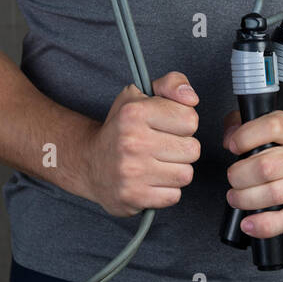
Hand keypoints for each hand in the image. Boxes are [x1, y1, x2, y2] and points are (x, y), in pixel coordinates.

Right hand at [83, 72, 200, 216]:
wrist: (89, 163)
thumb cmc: (121, 127)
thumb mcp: (140, 95)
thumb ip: (171, 84)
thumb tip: (191, 98)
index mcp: (135, 112)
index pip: (190, 119)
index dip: (183, 122)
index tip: (167, 124)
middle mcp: (132, 141)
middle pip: (192, 149)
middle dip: (181, 148)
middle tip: (162, 146)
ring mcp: (132, 172)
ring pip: (185, 174)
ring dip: (176, 170)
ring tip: (157, 163)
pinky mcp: (133, 197)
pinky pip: (174, 196)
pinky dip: (166, 190)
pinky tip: (151, 181)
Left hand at [221, 108, 282, 236]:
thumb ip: (251, 126)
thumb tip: (229, 136)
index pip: (273, 126)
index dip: (246, 136)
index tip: (233, 146)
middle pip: (265, 165)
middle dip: (238, 175)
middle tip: (233, 178)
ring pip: (272, 193)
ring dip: (244, 199)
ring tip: (236, 197)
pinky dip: (261, 225)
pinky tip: (249, 223)